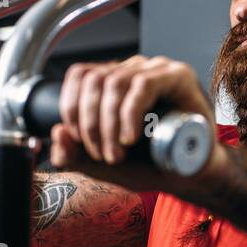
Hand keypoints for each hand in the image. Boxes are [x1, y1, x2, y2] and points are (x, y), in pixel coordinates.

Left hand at [48, 55, 221, 191]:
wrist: (192, 176)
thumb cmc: (152, 166)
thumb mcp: (105, 166)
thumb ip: (75, 156)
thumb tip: (55, 134)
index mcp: (113, 81)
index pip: (80, 75)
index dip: (71, 106)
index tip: (79, 141)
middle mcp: (133, 70)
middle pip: (94, 80)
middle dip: (90, 123)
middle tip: (103, 156)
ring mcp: (156, 70)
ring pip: (115, 83)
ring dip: (108, 124)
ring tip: (117, 154)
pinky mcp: (178, 76)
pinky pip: (143, 85)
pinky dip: (130, 113)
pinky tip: (130, 137)